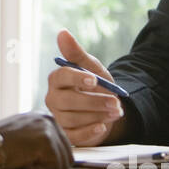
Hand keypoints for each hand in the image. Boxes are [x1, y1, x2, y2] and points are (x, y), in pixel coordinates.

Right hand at [0, 111, 73, 168]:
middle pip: (67, 157)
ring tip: (22, 158)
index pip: (63, 149)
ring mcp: (49, 128)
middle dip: (47, 165)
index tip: (26, 157)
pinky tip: (21, 160)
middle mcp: (49, 118)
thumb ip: (42, 143)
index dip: (46, 161)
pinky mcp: (47, 140)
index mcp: (45, 117)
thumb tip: (62, 160)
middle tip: (23, 159)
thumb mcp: (24, 138)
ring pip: (62, 164)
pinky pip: (54, 168)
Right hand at [44, 29, 125, 145]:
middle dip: (93, 101)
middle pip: (67, 101)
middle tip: (115, 102)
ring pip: (72, 118)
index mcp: (57, 80)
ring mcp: (58, 118)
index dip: (77, 78)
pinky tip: (102, 126)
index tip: (94, 80)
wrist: (106, 108)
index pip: (61, 76)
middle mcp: (53, 99)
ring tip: (116, 111)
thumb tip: (62, 32)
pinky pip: (74, 136)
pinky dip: (89, 132)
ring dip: (97, 115)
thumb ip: (76, 53)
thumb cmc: (95, 85)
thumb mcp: (91, 68)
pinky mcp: (67, 135)